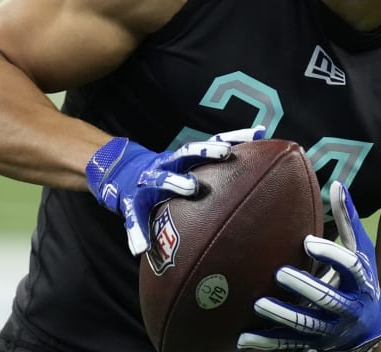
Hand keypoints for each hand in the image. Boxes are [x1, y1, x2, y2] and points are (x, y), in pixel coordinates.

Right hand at [86, 126, 265, 254]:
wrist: (121, 174)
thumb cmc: (166, 176)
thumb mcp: (186, 169)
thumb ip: (214, 173)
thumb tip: (256, 175)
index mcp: (184, 159)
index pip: (213, 142)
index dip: (235, 137)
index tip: (259, 133)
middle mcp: (168, 165)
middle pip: (189, 153)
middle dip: (207, 151)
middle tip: (225, 153)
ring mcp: (149, 182)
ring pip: (163, 179)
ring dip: (176, 182)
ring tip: (190, 187)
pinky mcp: (131, 202)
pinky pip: (134, 219)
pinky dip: (136, 233)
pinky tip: (139, 247)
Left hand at [238, 181, 380, 351]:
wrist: (373, 329)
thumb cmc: (361, 281)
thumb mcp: (361, 252)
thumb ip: (348, 222)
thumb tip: (338, 184)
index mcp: (361, 282)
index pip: (350, 268)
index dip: (330, 256)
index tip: (308, 243)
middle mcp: (349, 309)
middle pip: (327, 300)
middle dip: (305, 288)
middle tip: (280, 273)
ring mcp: (331, 330)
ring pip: (306, 325)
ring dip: (282, 316)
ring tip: (259, 304)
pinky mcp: (315, 344)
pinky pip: (289, 345)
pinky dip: (267, 343)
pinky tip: (244, 339)